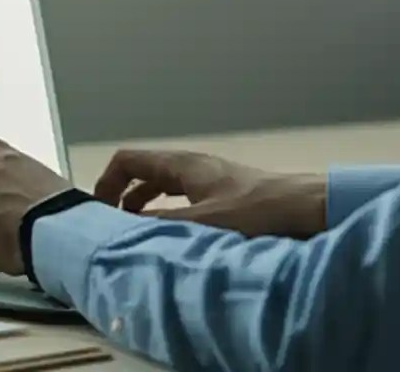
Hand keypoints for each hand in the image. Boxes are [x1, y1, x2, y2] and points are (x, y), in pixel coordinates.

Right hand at [93, 150, 326, 238]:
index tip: (98, 212)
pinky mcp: (220, 194)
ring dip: (143, 207)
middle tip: (111, 228)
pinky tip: (169, 237)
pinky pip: (180, 199)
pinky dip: (165, 213)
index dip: (106, 182)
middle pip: (142, 173)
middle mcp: (191, 166)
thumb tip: (124, 229)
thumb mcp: (201, 221)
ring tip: (135, 235)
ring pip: (161, 188)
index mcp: (182, 165)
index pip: (128, 161)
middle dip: (121, 197)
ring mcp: (206, 179)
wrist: (301, 207)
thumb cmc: (255, 210)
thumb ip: (161, 224)